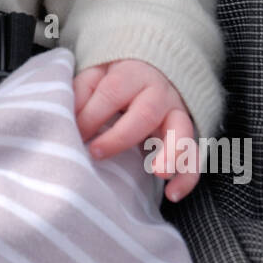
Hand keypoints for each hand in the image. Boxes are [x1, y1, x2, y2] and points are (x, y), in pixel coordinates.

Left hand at [73, 58, 199, 201]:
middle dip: (121, 137)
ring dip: (171, 153)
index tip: (76, 134)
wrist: (151, 68)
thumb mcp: (94, 75)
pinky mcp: (186, 135)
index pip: (113, 92)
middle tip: (97, 154)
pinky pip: (194, 156)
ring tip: (158, 173)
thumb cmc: (114, 79)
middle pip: (146, 112)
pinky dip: (187, 176)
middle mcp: (158, 92)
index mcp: (132, 74)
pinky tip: (172, 194)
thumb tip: (68, 119)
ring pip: (181, 131)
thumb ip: (81, 93)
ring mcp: (176, 113)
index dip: (92, 115)